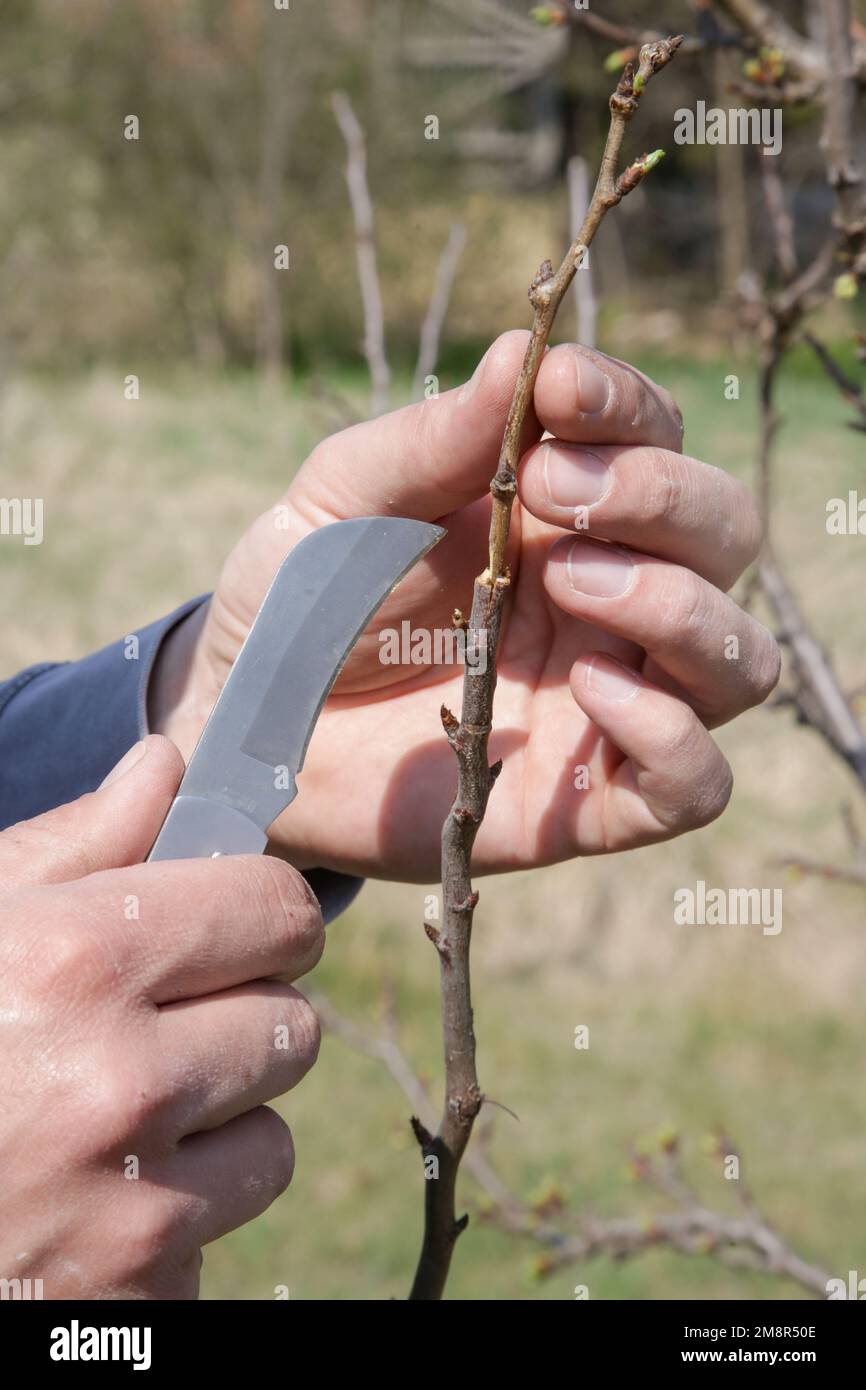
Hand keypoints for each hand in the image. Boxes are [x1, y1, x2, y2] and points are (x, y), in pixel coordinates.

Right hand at [0, 736, 322, 1298]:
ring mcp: (131, 1206)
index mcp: (78, 961)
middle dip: (238, 1021)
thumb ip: (76, 845)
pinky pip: (220, 1233)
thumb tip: (164, 766)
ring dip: (216, 1128)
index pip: (277, 909)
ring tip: (116, 1120)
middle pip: (292, 1025)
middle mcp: (119, 1082)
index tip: (236, 926)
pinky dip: (176, 1217)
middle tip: (160, 1029)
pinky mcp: (136, 1299)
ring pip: (272, 1140)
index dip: (261, 913)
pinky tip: (93, 1197)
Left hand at [153, 333, 779, 881]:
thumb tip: (523, 351)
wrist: (247, 733)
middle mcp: (607, 600)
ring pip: (741, 661)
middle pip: (725, 536)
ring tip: (570, 585)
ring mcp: (607, 703)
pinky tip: (591, 693)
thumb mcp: (341, 503)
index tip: (560, 394)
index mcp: (559, 513)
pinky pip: (698, 783)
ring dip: (682, 607)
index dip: (630, 406)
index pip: (657, 437)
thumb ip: (429, 438)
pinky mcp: (588, 803)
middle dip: (662, 497)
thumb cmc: (300, 601)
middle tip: (552, 493)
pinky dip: (674, 735)